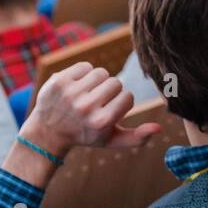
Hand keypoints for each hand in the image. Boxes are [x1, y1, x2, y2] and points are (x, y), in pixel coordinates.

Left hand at [22, 63, 160, 160]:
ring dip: (97, 81)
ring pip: (101, 72)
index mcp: (102, 122)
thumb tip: (159, 128)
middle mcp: (86, 107)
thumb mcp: (111, 141)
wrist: (47, 132)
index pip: (128, 97)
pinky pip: (85, 66)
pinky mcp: (59, 80)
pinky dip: (83, 74)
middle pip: (116, 82)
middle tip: (97, 102)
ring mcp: (71, 93)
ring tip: (87, 93)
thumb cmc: (85, 135)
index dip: (121, 103)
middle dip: (110, 91)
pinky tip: (76, 87)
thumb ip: (137, 138)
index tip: (109, 111)